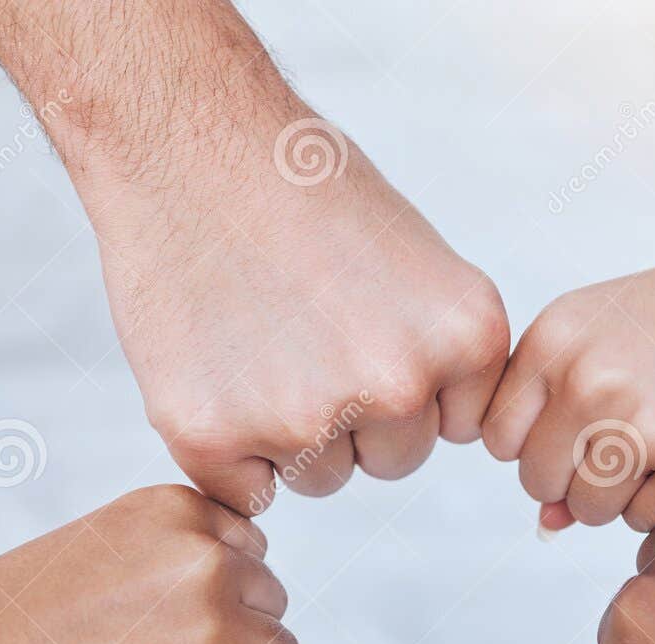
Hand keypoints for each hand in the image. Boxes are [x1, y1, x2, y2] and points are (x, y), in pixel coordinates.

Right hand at [84, 105, 508, 513]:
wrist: (188, 138)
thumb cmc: (303, 191)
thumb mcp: (421, 263)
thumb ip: (442, 353)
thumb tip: (444, 434)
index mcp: (466, 337)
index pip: (453, 424)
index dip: (403, 381)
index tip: (359, 322)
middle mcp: (397, 386)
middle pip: (391, 460)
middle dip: (352, 416)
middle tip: (301, 332)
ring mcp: (303, 418)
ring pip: (321, 479)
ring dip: (290, 435)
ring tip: (256, 341)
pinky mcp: (213, 436)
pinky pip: (245, 493)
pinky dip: (227, 451)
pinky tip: (213, 370)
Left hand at [481, 213, 654, 531]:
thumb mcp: (623, 333)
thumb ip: (563, 414)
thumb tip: (543, 524)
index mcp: (557, 335)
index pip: (497, 435)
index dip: (538, 442)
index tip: (583, 425)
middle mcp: (588, 379)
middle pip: (537, 480)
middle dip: (577, 476)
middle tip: (640, 435)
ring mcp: (641, 428)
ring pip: (587, 510)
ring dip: (624, 494)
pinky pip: (646, 522)